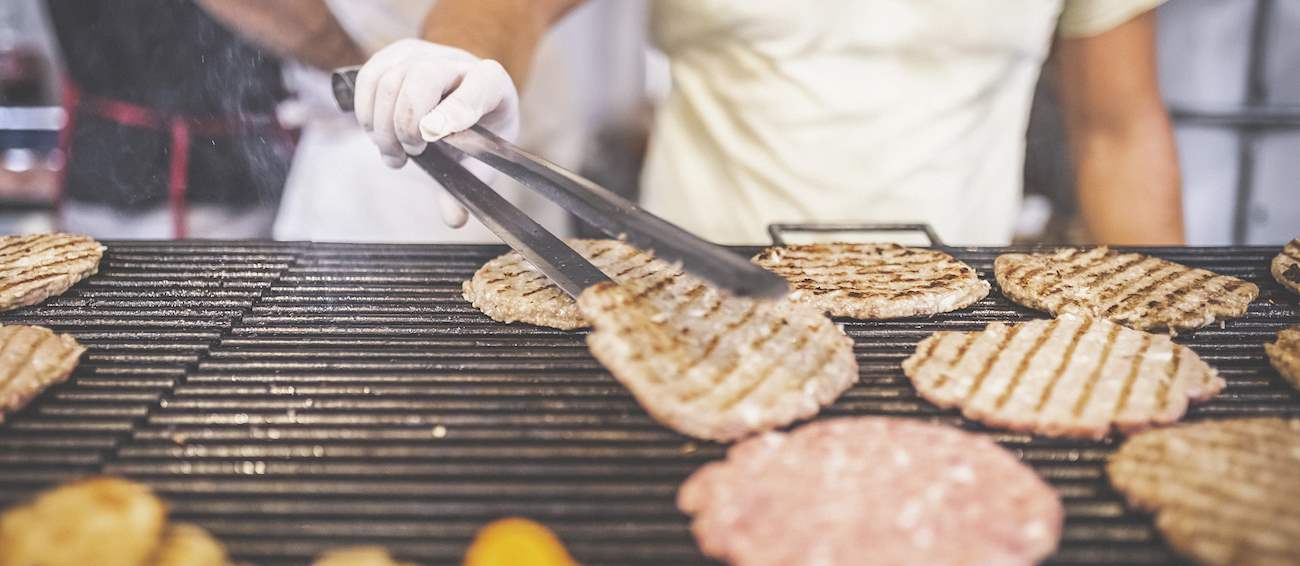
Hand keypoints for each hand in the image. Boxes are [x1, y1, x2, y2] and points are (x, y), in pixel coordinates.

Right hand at [354, 39, 519, 226]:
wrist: (465, 87)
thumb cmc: (476, 127)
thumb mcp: (482, 156)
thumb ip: (467, 184)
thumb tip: (453, 219)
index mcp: (492, 83)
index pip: (479, 88)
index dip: (456, 109)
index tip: (433, 135)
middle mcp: (458, 62)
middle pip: (423, 78)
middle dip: (407, 123)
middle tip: (413, 153)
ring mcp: (424, 52)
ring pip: (390, 80)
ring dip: (383, 125)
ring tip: (394, 153)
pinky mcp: (396, 53)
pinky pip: (369, 76)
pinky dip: (366, 111)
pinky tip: (378, 134)